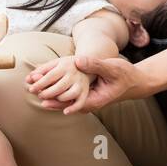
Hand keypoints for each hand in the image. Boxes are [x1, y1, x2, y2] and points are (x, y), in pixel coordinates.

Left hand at [24, 55, 91, 114]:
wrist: (86, 66)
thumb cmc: (64, 66)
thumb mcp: (53, 64)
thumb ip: (40, 71)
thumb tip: (27, 79)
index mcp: (64, 65)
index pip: (49, 76)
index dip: (39, 84)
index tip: (31, 89)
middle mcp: (73, 75)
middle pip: (58, 87)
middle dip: (46, 94)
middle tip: (40, 96)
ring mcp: (80, 84)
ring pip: (68, 95)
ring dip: (57, 100)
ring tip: (50, 100)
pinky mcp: (84, 92)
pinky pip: (80, 103)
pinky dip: (73, 108)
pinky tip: (65, 112)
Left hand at [28, 54, 145, 112]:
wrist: (133, 81)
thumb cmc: (124, 74)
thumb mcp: (112, 67)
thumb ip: (95, 65)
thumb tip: (78, 60)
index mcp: (95, 100)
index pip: (72, 104)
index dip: (57, 101)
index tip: (43, 98)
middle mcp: (89, 103)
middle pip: (65, 105)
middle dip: (50, 99)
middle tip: (33, 93)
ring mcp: (87, 100)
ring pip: (65, 101)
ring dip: (51, 96)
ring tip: (34, 90)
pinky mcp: (85, 95)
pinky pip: (69, 96)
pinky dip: (58, 92)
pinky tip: (46, 86)